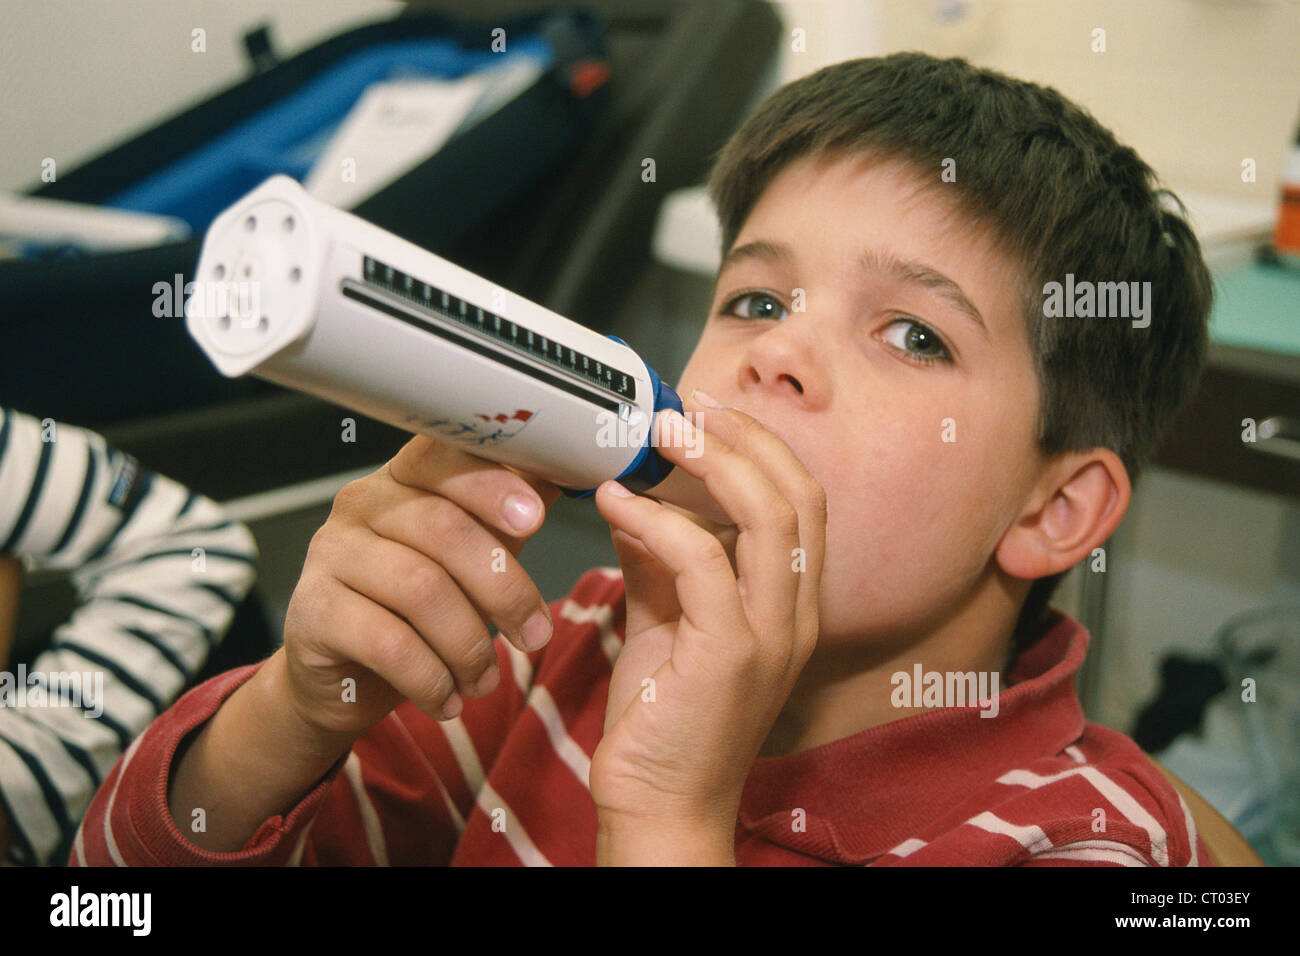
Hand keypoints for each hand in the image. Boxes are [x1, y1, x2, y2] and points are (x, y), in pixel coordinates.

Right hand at [279, 435, 562, 739]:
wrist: (342, 676)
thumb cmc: (416, 607)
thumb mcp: (473, 553)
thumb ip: (513, 515)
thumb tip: (574, 475)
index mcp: (405, 478)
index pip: (446, 459)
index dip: (493, 485)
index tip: (536, 518)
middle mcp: (362, 504)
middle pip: (442, 528)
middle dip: (503, 587)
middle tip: (535, 634)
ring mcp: (331, 554)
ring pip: (420, 588)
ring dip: (468, 644)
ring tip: (484, 680)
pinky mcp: (313, 612)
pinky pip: (386, 642)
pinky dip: (429, 678)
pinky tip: (447, 699)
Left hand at [589, 397, 826, 861]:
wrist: (659, 804)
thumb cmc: (666, 719)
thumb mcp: (667, 620)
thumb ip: (661, 559)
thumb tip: (638, 499)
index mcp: (791, 604)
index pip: (804, 502)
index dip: (763, 448)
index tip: (708, 416)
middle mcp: (797, 616)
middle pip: (799, 496)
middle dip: (744, 439)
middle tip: (684, 410)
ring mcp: (772, 636)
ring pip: (771, 517)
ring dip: (711, 462)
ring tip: (658, 435)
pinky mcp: (731, 655)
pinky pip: (703, 561)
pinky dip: (658, 521)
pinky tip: (616, 504)